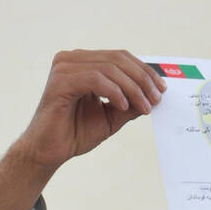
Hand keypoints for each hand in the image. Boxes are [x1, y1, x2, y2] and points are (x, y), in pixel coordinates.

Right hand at [16, 49, 166, 171]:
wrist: (49, 151)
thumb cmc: (75, 134)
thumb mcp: (110, 117)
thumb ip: (129, 104)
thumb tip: (152, 97)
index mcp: (83, 63)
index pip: (119, 57)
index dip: (143, 71)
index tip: (161, 89)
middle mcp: (72, 60)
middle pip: (117, 59)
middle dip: (142, 79)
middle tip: (156, 98)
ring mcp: (64, 68)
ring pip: (108, 68)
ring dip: (131, 87)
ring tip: (144, 106)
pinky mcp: (60, 81)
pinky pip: (94, 79)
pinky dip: (113, 91)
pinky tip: (123, 106)